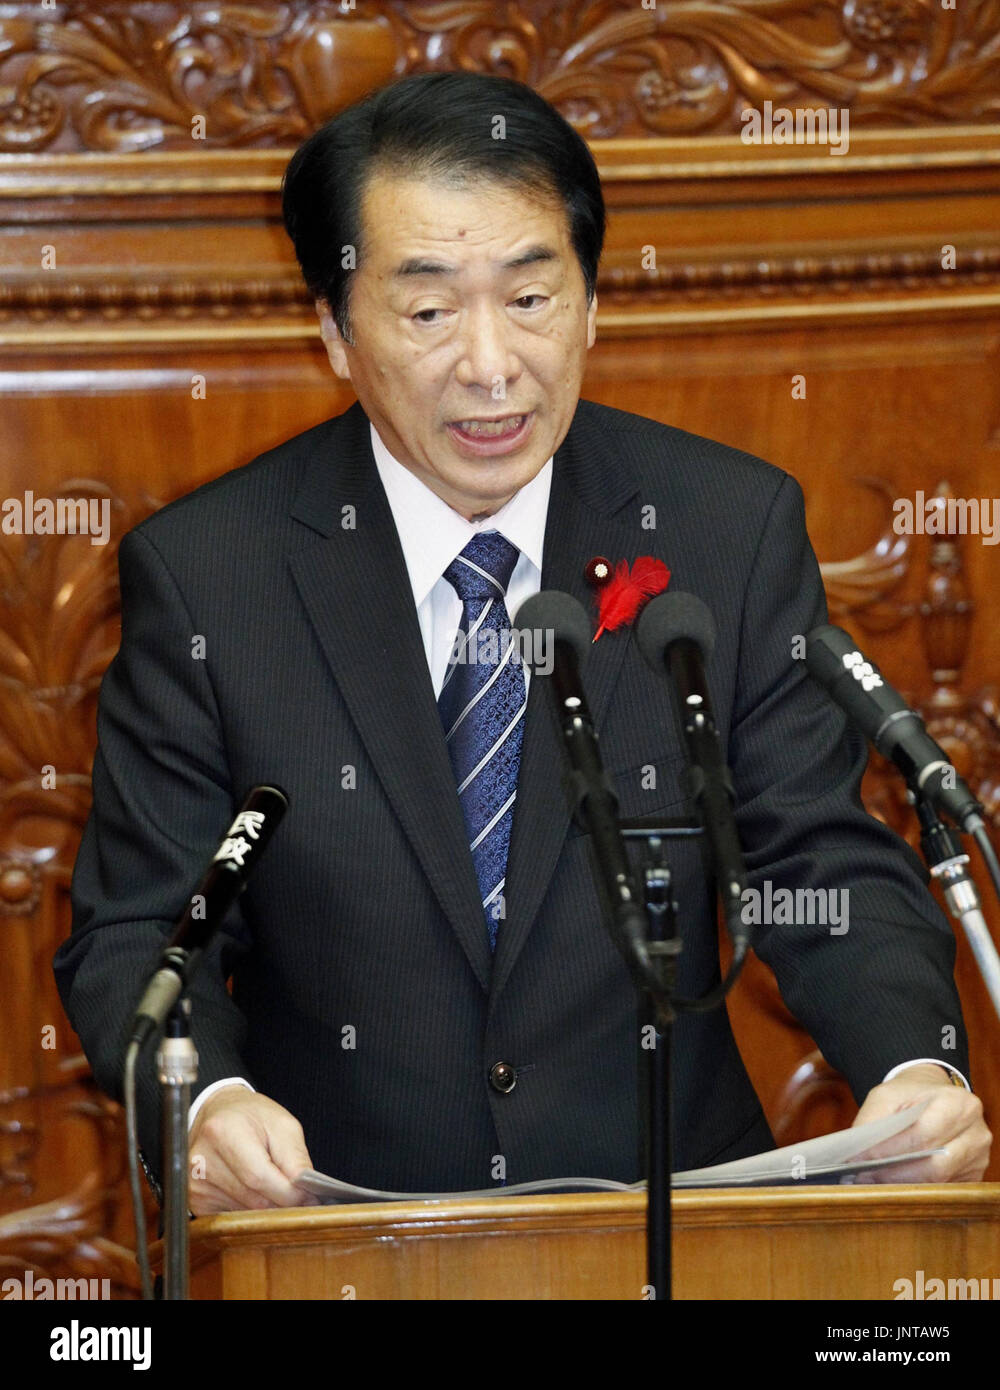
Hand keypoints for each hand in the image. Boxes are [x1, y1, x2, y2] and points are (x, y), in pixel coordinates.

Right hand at [188, 1086, 315, 1213]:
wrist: (218, 1113)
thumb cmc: (252, 1116)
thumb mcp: (283, 1125)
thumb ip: (296, 1160)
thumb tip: (308, 1195)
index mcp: (223, 1132)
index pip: (259, 1178)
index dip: (289, 1193)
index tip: (310, 1196)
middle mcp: (201, 1160)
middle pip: (254, 1200)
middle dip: (283, 1203)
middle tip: (302, 1196)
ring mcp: (195, 1182)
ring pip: (246, 1213)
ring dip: (268, 1207)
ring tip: (276, 1186)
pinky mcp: (196, 1199)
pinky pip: (233, 1217)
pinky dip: (250, 1210)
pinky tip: (253, 1190)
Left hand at [848, 1064, 990, 1182]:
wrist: (934, 1095)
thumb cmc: (910, 1095)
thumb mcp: (886, 1096)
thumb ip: (872, 1122)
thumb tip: (856, 1154)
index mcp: (959, 1104)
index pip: (922, 1135)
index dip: (890, 1151)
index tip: (861, 1160)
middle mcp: (976, 1133)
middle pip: (934, 1164)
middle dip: (895, 1173)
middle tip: (864, 1176)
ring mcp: (979, 1157)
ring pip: (939, 1181)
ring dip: (903, 1184)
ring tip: (873, 1181)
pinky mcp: (973, 1175)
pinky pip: (943, 1188)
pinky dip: (916, 1188)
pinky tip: (893, 1184)